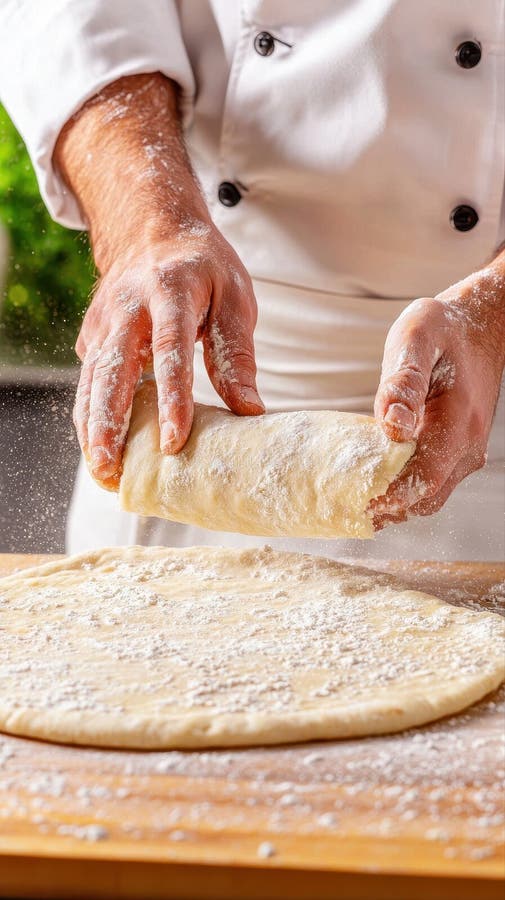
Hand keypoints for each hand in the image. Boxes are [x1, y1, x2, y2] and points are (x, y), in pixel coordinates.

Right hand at [54, 73, 262, 484]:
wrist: (154, 231)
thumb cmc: (204, 269)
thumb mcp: (235, 297)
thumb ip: (238, 353)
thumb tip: (250, 411)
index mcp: (170, 291)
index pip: (170, 351)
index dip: (171, 399)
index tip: (173, 441)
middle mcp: (127, 306)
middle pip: (112, 370)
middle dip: (108, 423)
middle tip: (110, 468)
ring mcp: (103, 321)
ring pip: (91, 380)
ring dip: (91, 428)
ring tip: (101, 472)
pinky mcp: (92, 336)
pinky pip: (89, 381)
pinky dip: (90, 416)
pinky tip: (99, 450)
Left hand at [371, 260, 504, 527]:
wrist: (482, 323)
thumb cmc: (443, 327)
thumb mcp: (417, 338)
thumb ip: (404, 382)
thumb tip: (392, 425)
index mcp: (459, 422)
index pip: (426, 479)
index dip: (391, 497)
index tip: (356, 502)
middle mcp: (469, 445)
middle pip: (428, 497)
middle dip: (389, 508)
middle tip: (345, 507)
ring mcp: (468, 450)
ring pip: (432, 494)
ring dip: (397, 502)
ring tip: (355, 498)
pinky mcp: (460, 450)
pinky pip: (434, 481)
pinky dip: (407, 488)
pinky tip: (376, 480)